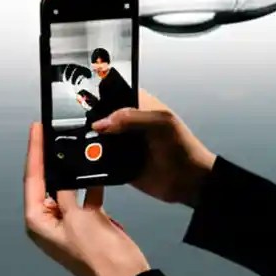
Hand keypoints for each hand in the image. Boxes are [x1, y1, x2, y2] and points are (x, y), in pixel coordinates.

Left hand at [23, 122, 150, 275]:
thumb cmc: (97, 256)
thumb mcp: (78, 217)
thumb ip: (67, 190)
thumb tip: (64, 171)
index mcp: (38, 221)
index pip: (32, 179)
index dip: (34, 152)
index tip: (36, 129)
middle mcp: (48, 221)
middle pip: (46, 181)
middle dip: (50, 157)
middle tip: (51, 130)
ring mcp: (68, 222)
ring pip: (66, 186)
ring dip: (71, 168)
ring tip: (71, 143)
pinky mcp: (87, 222)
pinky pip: (85, 196)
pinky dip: (90, 183)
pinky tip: (95, 167)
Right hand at [92, 90, 217, 207]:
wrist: (189, 182)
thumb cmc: (184, 148)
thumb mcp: (161, 123)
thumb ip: (131, 117)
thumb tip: (101, 122)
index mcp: (141, 106)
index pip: (115, 93)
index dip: (102, 96)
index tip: (89, 101)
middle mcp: (129, 124)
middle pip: (102, 117)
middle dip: (93, 121)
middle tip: (87, 125)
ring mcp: (123, 144)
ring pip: (98, 138)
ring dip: (93, 141)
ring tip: (88, 142)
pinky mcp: (118, 163)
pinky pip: (100, 159)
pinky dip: (95, 159)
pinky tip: (92, 158)